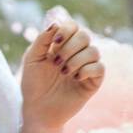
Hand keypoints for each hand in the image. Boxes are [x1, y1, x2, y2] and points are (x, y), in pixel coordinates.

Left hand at [20, 17, 104, 131]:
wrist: (37, 110)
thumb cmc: (33, 84)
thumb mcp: (32, 59)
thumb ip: (42, 39)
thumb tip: (56, 23)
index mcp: (62, 46)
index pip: (73, 26)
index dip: (67, 30)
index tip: (55, 42)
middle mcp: (76, 54)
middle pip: (85, 36)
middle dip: (70, 47)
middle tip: (56, 62)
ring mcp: (86, 67)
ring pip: (94, 51)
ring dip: (76, 60)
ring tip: (63, 72)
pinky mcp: (93, 82)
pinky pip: (100, 68)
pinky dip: (87, 70)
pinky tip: (75, 78)